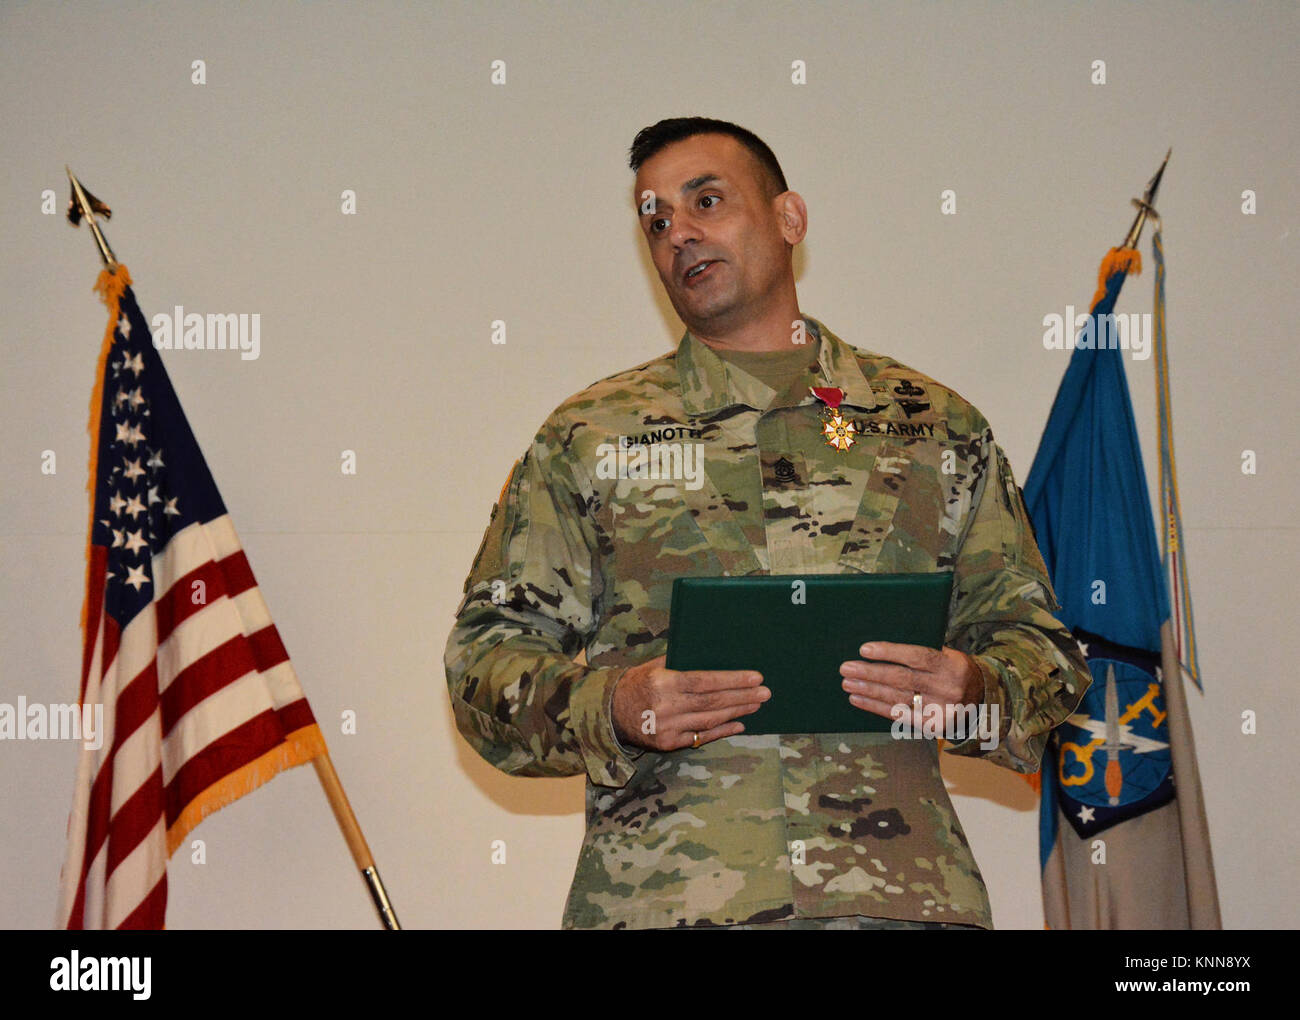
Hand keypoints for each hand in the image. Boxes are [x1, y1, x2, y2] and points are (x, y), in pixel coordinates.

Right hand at [612, 655, 769, 751]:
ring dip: (737, 712)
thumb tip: (710, 648)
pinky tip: (740, 724)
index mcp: (663, 682)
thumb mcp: (653, 665)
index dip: (732, 680)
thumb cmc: (635, 683)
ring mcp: (668, 728)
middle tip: (765, 692)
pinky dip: (722, 731)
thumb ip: (679, 659)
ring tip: (756, 704)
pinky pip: (701, 737)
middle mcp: (666, 707)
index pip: (705, 681)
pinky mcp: (668, 744)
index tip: (755, 677)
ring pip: (709, 720)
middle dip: (742, 696)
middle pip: (712, 702)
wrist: (608, 713)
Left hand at [839, 642, 982, 722]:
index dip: (890, 653)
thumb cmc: (954, 671)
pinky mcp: (932, 727)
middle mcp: (947, 688)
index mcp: (951, 665)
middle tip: (847, 668)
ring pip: (897, 698)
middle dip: (871, 673)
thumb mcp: (949, 655)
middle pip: (902, 679)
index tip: (865, 650)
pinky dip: (875, 707)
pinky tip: (858, 699)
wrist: (981, 700)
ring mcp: (940, 710)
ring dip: (868, 691)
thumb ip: (924, 652)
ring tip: (847, 683)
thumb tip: (884, 646)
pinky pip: (899, 715)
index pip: (917, 657)